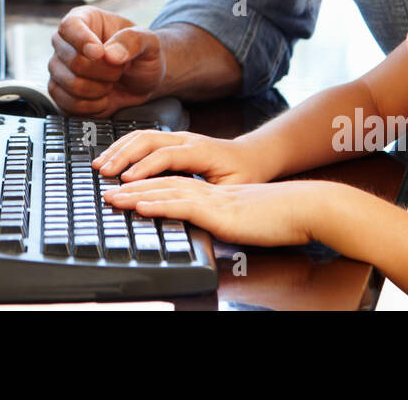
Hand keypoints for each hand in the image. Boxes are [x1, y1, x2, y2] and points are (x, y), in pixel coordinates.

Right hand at [47, 6, 165, 116]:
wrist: (141, 80)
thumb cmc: (142, 55)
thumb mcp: (149, 42)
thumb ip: (133, 41)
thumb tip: (110, 54)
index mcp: (84, 20)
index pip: (69, 27)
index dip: (82, 41)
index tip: (99, 53)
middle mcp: (66, 42)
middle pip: (73, 61)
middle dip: (105, 72)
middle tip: (120, 69)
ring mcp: (59, 68)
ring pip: (71, 85)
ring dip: (99, 90)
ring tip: (112, 82)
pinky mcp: (59, 92)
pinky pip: (68, 104)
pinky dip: (92, 106)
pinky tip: (103, 98)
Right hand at [92, 130, 267, 184]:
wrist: (252, 156)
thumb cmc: (245, 174)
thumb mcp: (234, 188)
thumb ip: (211, 196)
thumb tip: (188, 207)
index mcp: (200, 151)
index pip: (165, 155)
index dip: (143, 167)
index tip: (126, 180)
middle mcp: (186, 139)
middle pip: (147, 140)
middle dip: (122, 155)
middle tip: (104, 173)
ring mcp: (178, 136)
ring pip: (142, 135)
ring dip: (119, 149)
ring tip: (100, 164)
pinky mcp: (172, 140)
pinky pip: (144, 137)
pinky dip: (125, 146)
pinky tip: (112, 158)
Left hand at [102, 177, 325, 247]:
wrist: (304, 208)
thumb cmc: (278, 217)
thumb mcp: (242, 218)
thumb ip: (220, 219)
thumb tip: (204, 225)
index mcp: (211, 193)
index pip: (170, 184)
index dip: (143, 185)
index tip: (120, 190)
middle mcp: (207, 191)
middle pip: (161, 183)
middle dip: (129, 186)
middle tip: (104, 190)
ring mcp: (212, 199)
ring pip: (165, 190)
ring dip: (135, 193)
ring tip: (111, 197)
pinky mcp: (219, 211)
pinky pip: (183, 205)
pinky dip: (158, 205)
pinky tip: (140, 207)